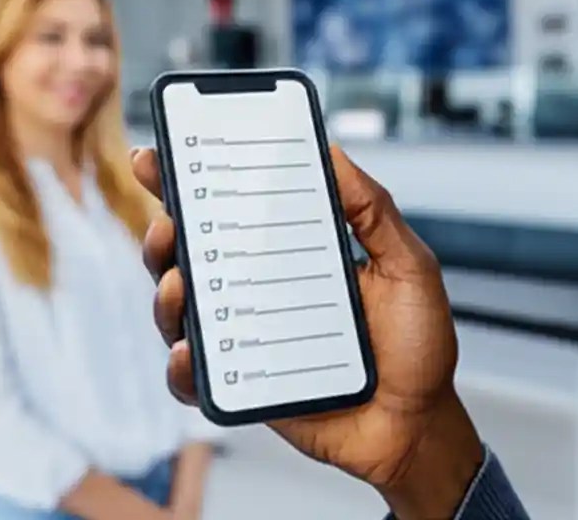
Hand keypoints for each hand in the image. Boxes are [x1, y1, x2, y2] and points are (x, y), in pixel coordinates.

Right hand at [134, 147, 484, 519]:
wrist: (419, 425)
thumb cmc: (416, 345)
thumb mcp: (407, 266)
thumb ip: (373, 211)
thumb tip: (332, 153)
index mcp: (288, 253)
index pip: (229, 209)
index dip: (186, 182)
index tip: (158, 156)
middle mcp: (257, 290)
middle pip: (188, 256)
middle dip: (161, 233)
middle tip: (166, 223)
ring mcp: (245, 337)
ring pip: (179, 312)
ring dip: (166, 295)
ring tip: (178, 285)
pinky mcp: (242, 385)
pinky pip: (193, 379)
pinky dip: (180, 368)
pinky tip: (189, 353)